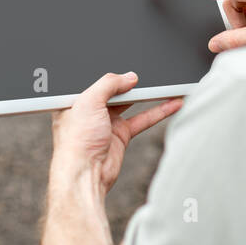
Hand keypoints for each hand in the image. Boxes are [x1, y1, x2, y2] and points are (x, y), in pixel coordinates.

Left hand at [50, 72, 182, 197]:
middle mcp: (89, 111)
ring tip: (165, 85)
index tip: (127, 69)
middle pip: (115, 91)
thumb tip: (128, 77)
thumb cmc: (76, 142)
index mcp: (74, 100)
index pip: (95, 80)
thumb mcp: (89, 101)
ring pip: (131, 104)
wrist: (85, 174)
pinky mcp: (121, 135)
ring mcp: (106, 123)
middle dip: (131, 84)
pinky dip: (157, 112)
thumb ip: (109, 84)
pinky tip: (171, 104)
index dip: (110, 75)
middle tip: (148, 75)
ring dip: (148, 96)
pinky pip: (142, 119)